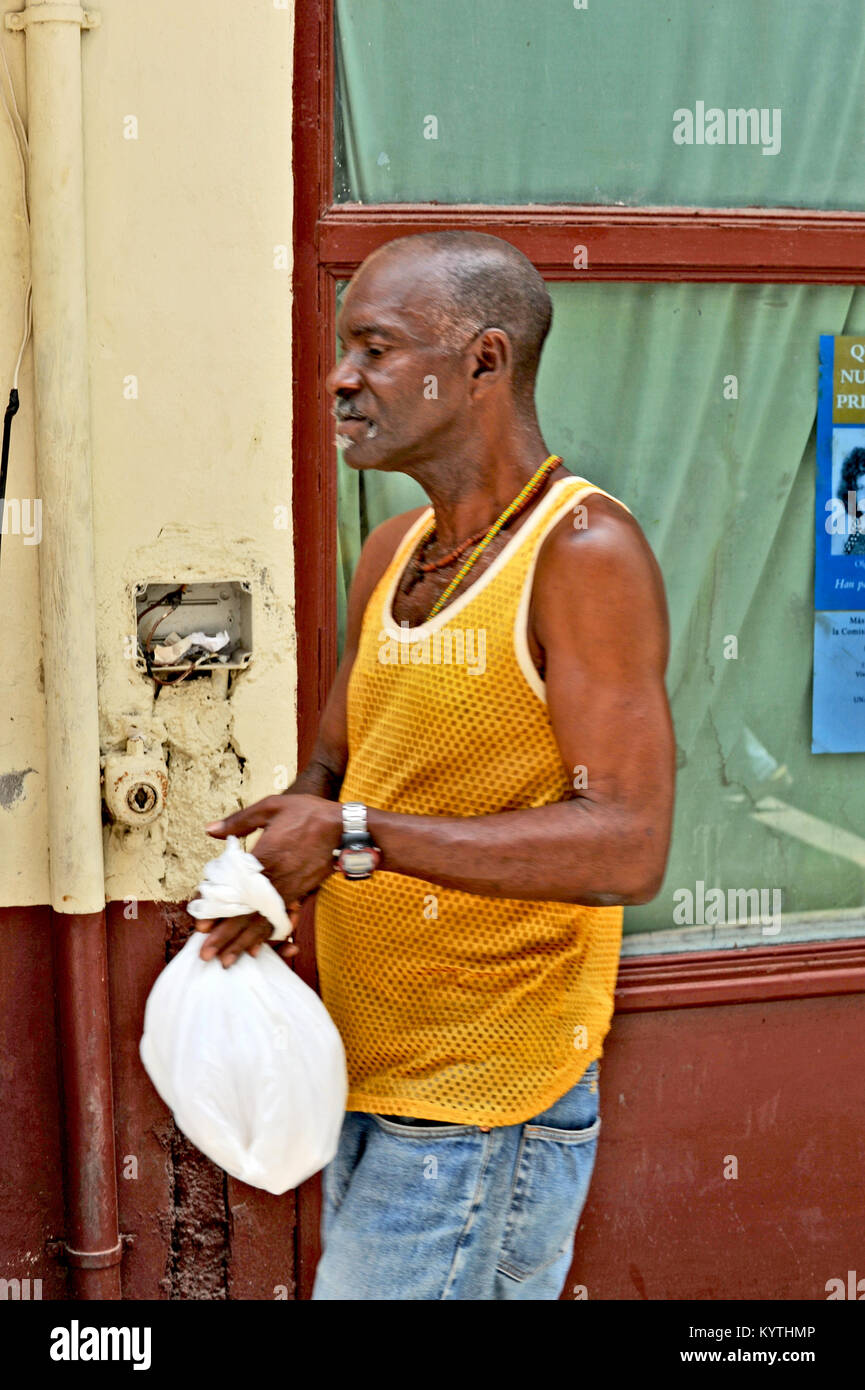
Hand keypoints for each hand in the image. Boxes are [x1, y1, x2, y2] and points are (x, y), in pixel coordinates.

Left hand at [193, 795, 340, 965]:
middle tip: (205, 955)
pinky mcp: (300, 894)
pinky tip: (256, 950)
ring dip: (243, 943)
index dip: (217, 910)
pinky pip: (280, 920)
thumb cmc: (307, 813)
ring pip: (263, 922)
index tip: (200, 925)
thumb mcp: (271, 807)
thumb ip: (239, 821)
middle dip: (225, 937)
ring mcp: (290, 890)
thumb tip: (210, 831)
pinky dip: (267, 937)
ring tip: (226, 961)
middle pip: (247, 914)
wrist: (345, 826)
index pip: (235, 890)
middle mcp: (276, 880)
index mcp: (265, 858)